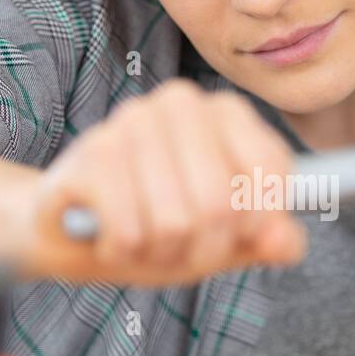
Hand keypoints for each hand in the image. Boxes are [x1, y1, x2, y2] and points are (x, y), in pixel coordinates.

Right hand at [22, 79, 306, 285]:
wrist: (69, 230)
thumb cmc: (157, 227)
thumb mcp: (225, 240)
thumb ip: (266, 240)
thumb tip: (285, 243)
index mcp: (225, 111)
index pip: (269, 174)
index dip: (255, 225)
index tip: (235, 234)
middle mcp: (179, 102)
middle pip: (221, 204)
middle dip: (203, 248)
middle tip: (179, 246)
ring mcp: (131, 121)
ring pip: (175, 221)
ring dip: (160, 253)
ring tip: (143, 238)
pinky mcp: (91, 153)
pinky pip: (129, 229)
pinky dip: (122, 251)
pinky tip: (110, 236)